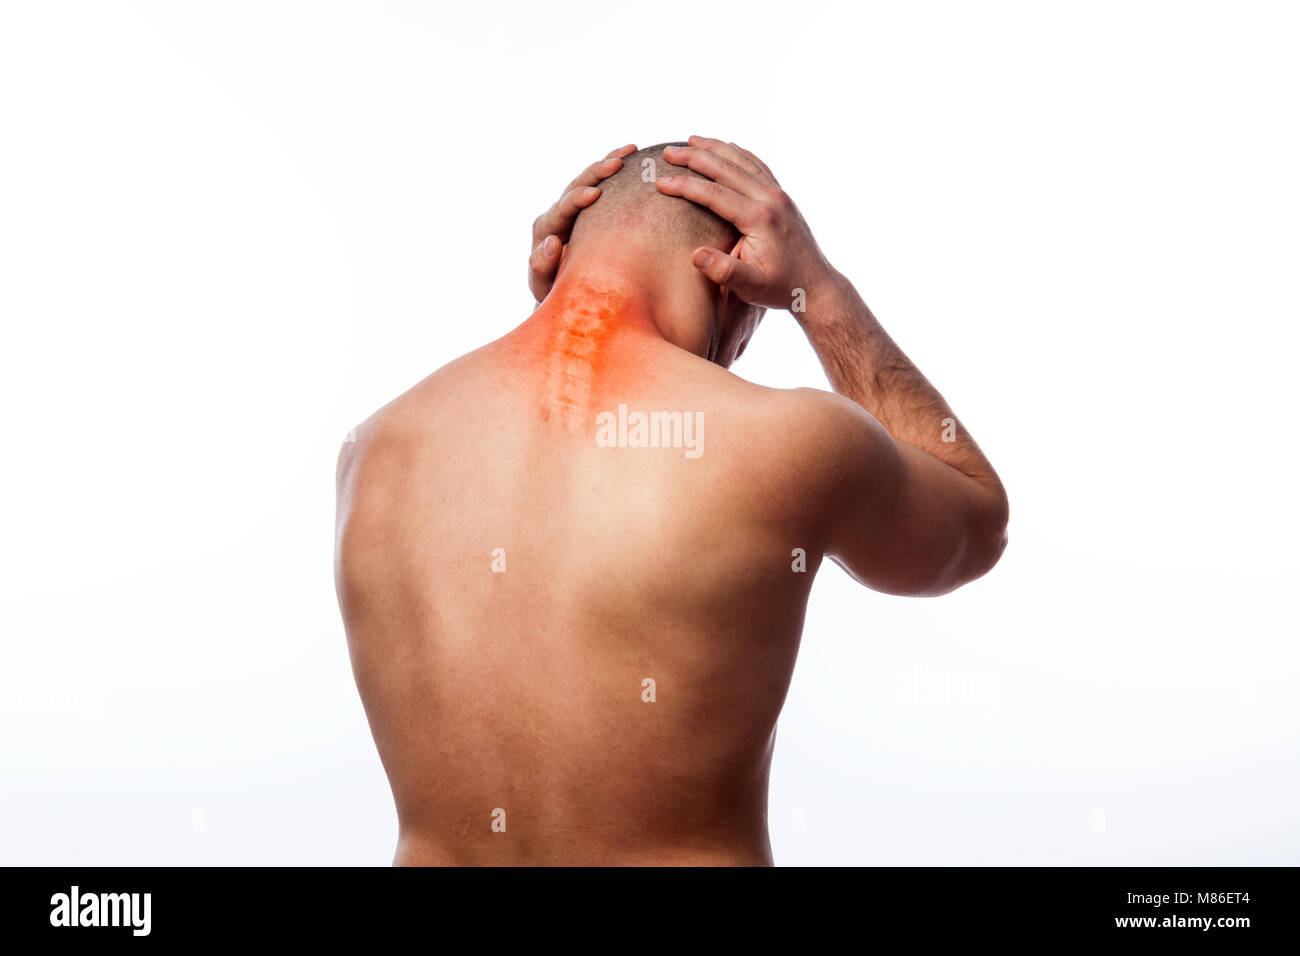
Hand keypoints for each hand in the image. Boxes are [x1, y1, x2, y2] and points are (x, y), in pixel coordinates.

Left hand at [529, 144, 636, 302]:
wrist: (563, 292)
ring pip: (588, 179)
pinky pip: (600, 184)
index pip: (562, 209)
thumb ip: (542, 267)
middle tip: (616, 162)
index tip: (594, 193)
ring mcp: (572, 209)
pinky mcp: (586, 209)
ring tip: (630, 150)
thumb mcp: (544, 286)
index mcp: (547, 229)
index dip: (577, 199)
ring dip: (607, 164)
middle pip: (575, 185)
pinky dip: (613, 169)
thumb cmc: (554, 294)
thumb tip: (552, 242)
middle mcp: (557, 214)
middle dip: (595, 173)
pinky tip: (632, 155)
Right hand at [656, 137, 837, 312]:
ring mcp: (779, 194)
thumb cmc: (781, 288)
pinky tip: (728, 148)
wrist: (816, 285)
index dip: (685, 186)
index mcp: (760, 218)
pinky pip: (758, 166)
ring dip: (716, 148)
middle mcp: (771, 199)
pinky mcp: (782, 197)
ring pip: (743, 161)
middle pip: (726, 168)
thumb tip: (696, 255)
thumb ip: (724, 272)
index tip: (660, 182)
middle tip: (668, 151)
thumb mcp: (751, 287)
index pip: (714, 194)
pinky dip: (739, 154)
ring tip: (691, 139)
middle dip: (694, 157)